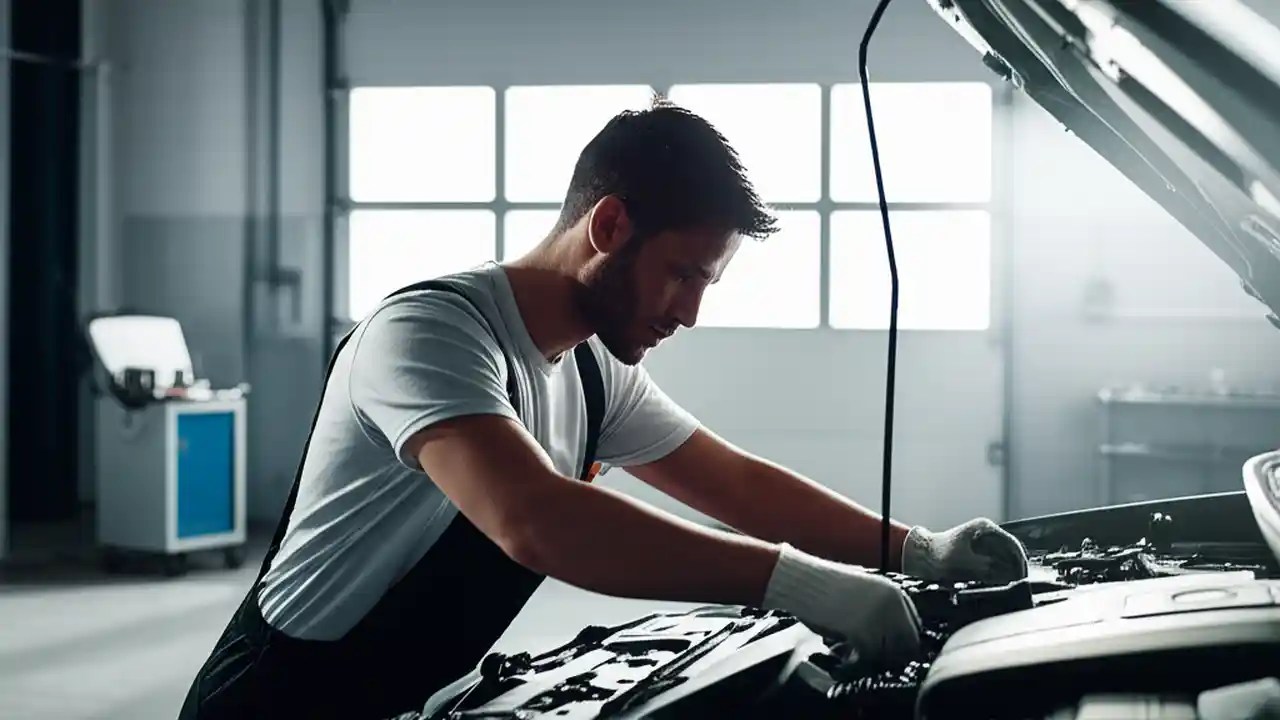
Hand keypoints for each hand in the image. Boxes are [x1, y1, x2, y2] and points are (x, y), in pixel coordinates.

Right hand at [762, 545, 921, 669]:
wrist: (802, 580)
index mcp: (895, 594)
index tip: (885, 655)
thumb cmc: (825, 587)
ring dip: (871, 662)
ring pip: (888, 654)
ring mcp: (880, 617)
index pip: (914, 629)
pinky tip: (843, 663)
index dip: (900, 646)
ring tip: (850, 660)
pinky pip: (868, 658)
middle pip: (907, 645)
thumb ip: (880, 613)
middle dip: (889, 656)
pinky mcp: (862, 631)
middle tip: (868, 661)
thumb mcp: (863, 594)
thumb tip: (889, 641)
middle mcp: (893, 605)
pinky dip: (855, 665)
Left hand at [901, 518, 1027, 583]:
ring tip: (1012, 586)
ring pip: (1004, 558)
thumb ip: (987, 568)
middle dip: (1016, 568)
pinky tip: (1000, 583)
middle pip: (1010, 551)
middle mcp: (986, 533)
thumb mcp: (965, 563)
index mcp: (985, 528)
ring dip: (1008, 572)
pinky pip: (995, 563)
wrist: (921, 556)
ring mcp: (983, 542)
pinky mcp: (978, 552)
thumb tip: (1006, 574)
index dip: (1020, 562)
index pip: (1012, 544)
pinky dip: (999, 573)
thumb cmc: (939, 555)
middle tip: (1020, 585)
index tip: (1023, 577)